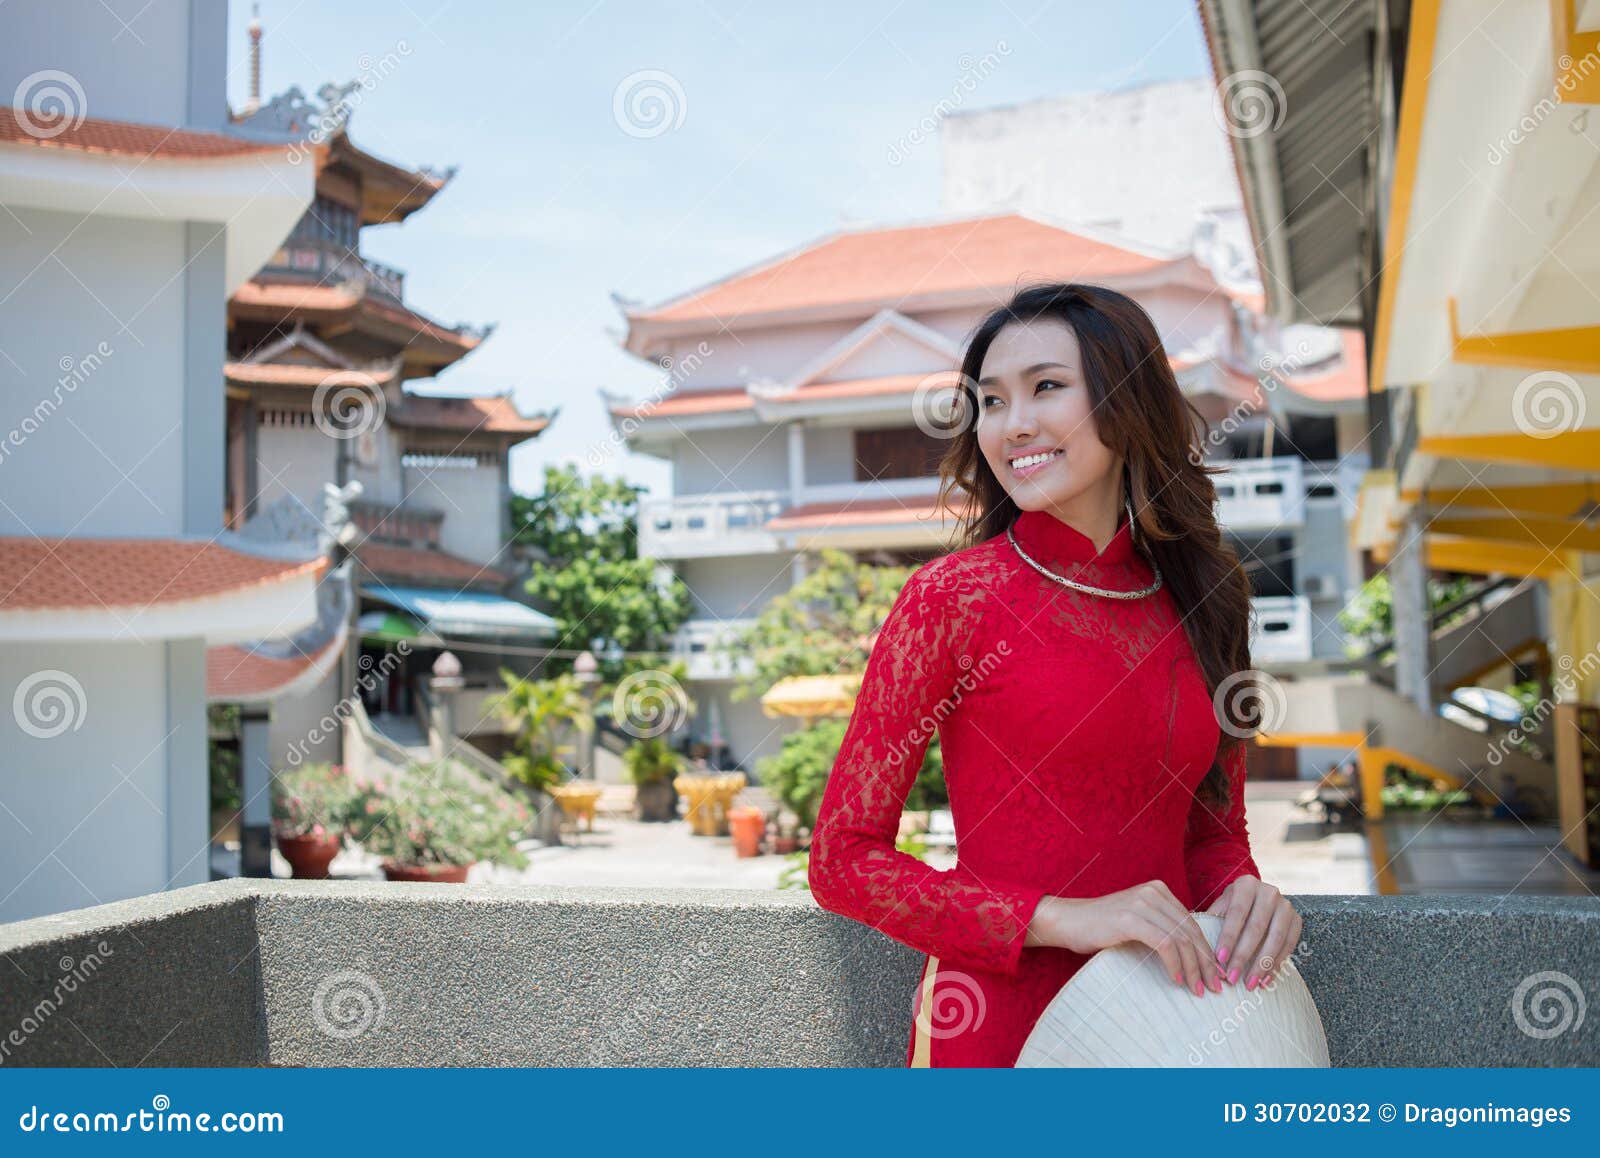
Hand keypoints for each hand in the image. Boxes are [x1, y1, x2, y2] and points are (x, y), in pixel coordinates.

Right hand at [1032, 882, 1225, 996]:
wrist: (1067, 921)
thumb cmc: (1100, 927)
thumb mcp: (1137, 921)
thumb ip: (1161, 927)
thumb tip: (1193, 955)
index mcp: (1158, 890)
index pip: (1192, 923)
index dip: (1207, 950)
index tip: (1215, 974)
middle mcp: (1153, 892)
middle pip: (1191, 931)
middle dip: (1205, 962)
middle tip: (1214, 986)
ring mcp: (1142, 903)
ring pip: (1181, 939)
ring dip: (1193, 968)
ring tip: (1198, 989)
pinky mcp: (1131, 918)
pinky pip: (1165, 944)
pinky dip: (1175, 964)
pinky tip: (1177, 979)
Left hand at [1204, 876, 1302, 989]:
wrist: (1259, 897)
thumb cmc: (1233, 906)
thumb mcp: (1221, 906)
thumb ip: (1210, 920)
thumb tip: (1189, 940)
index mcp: (1246, 885)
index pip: (1236, 914)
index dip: (1228, 938)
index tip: (1219, 960)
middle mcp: (1269, 892)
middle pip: (1256, 928)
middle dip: (1243, 956)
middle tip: (1233, 978)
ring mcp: (1286, 906)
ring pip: (1275, 939)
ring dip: (1262, 965)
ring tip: (1250, 984)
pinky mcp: (1297, 920)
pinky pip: (1289, 946)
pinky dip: (1277, 965)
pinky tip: (1266, 979)